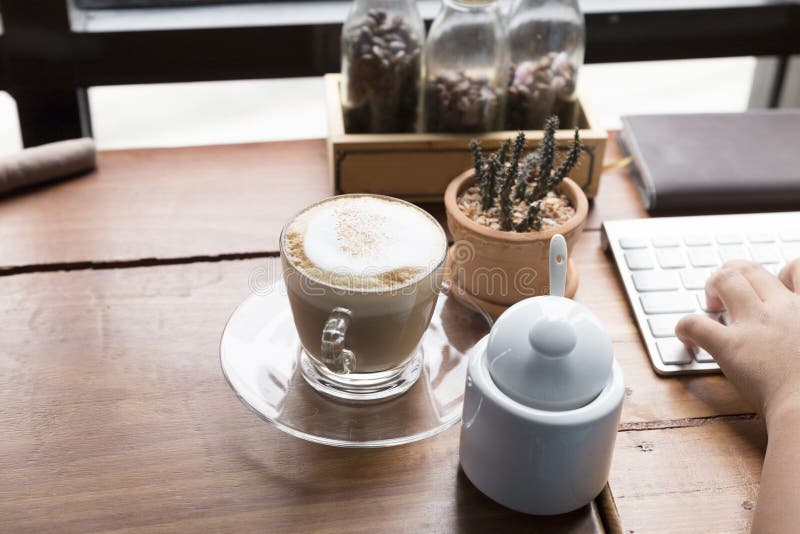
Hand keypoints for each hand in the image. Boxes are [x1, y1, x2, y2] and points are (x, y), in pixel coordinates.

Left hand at [675, 259, 799, 424]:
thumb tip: (794, 333)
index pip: (796, 268)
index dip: (778, 273)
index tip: (771, 288)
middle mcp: (783, 309)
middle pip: (750, 269)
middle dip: (733, 273)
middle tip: (726, 292)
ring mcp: (755, 325)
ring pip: (725, 279)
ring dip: (712, 285)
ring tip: (710, 303)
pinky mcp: (730, 346)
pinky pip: (695, 323)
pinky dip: (684, 326)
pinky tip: (685, 337)